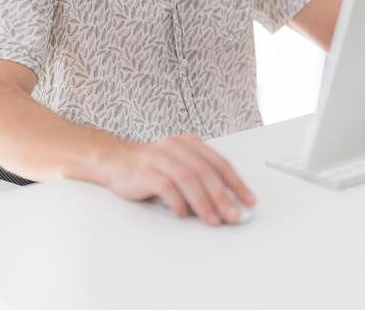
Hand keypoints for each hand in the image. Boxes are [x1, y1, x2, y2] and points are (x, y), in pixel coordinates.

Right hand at [104, 133, 254, 225]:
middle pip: (205, 171)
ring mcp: (158, 157)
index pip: (219, 163)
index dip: (237, 183)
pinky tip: (183, 215)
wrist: (116, 161)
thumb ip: (200, 180)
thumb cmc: (152, 168)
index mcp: (190, 143)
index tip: (249, 201)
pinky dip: (177, 202)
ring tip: (213, 220)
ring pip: (187, 178)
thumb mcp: (180, 166)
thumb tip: (227, 205)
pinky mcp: (143, 171)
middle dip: (223, 196)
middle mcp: (176, 146)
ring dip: (203, 202)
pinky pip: (165, 186)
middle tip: (234, 215)